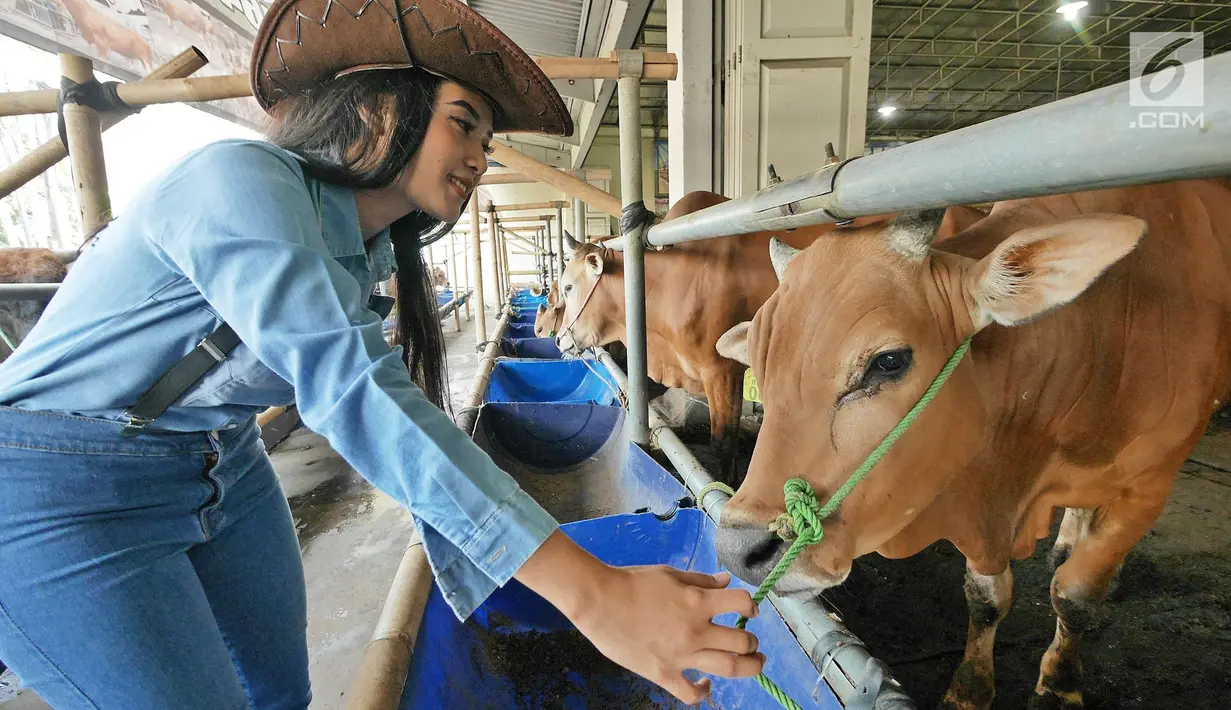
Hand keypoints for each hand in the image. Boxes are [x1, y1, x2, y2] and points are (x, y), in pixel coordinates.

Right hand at [514, 531, 764, 704]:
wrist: (599, 601)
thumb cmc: (633, 581)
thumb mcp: (671, 574)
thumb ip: (701, 580)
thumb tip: (726, 581)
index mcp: (698, 602)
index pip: (741, 604)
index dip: (750, 606)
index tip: (749, 610)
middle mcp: (696, 630)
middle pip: (742, 642)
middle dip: (753, 642)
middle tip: (752, 643)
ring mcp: (681, 656)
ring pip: (728, 668)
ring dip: (747, 667)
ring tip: (753, 663)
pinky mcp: (663, 673)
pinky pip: (690, 693)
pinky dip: (702, 692)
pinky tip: (705, 684)